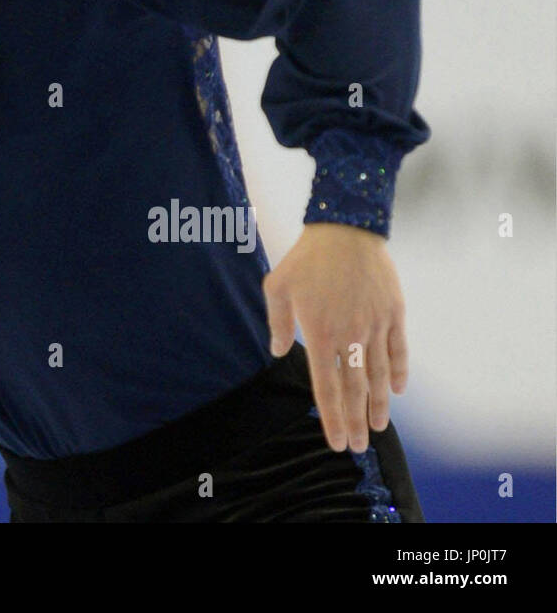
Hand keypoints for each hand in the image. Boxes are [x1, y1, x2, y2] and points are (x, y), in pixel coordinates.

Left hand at [262, 222, 408, 453]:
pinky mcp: (394, 313)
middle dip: (356, 421)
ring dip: (378, 404)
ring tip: (377, 427)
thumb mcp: (277, 287)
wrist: (345, 230)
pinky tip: (396, 390)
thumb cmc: (305, 258)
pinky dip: (398, 372)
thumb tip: (278, 351)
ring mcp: (375, 325)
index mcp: (320, 333)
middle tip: (359, 446)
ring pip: (379, 375)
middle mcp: (350, 335)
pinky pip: (398, 350)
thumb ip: (278, 323)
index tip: (337, 442)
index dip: (332, 417)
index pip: (327, 387)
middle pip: (355, 389)